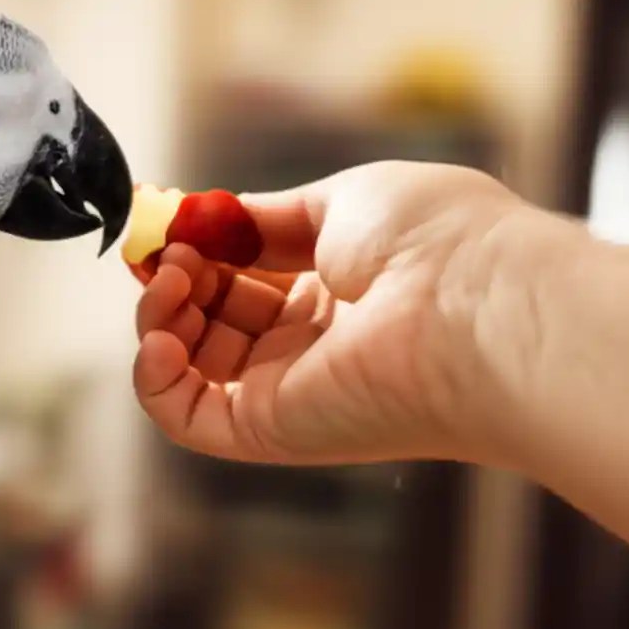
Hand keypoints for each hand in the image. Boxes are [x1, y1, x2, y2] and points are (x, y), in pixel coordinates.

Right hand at [132, 161, 561, 466]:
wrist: (476, 304)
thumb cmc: (435, 242)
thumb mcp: (342, 200)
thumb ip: (267, 214)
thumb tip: (206, 216)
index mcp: (336, 290)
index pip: (243, 275)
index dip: (198, 250)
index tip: (165, 224)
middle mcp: (309, 346)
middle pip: (209, 317)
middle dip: (174, 278)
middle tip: (162, 249)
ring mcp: (286, 390)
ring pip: (188, 365)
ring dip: (159, 317)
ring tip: (173, 279)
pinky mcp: (267, 429)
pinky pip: (185, 417)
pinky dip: (153, 379)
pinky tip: (159, 337)